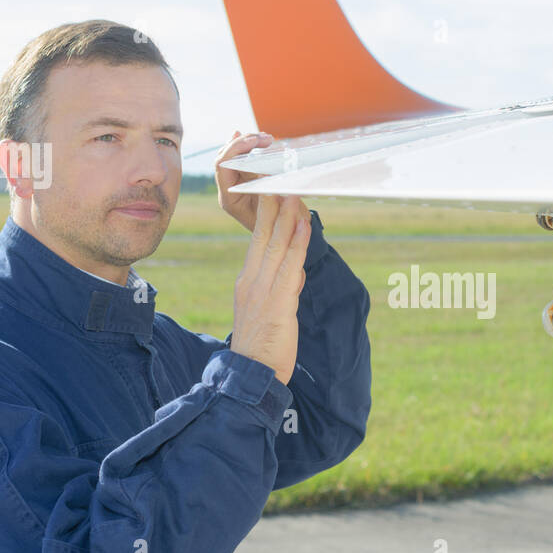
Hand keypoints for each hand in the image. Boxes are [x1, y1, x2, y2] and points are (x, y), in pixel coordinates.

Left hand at [214, 130, 307, 231]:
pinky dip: (248, 148)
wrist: (288, 236)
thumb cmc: (284, 226)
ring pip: (232, 155)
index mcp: (230, 200)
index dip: (237, 149)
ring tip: (266, 139)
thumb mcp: (278, 210)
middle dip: (243, 142)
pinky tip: (255, 139)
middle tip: (265, 139)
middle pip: (225, 157)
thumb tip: (265, 170)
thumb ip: (269, 191)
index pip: (223, 166)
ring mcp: (236, 185)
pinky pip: (241, 159)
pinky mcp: (246, 181)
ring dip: (247, 143)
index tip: (257, 142)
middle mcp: (229, 191)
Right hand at [228, 195, 309, 384]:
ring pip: (276, 244)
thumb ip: (283, 289)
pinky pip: (289, 266)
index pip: (257, 239)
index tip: (274, 189)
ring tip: (294, 190)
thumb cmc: (262, 346)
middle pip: (263, 234)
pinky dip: (298, 243)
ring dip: (287, 215)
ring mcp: (262, 290)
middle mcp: (251, 279)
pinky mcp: (277, 303)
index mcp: (247, 280)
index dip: (266, 213)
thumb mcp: (270, 311)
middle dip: (273, 203)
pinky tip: (304, 225)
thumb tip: (296, 273)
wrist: (252, 376)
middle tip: (282, 176)